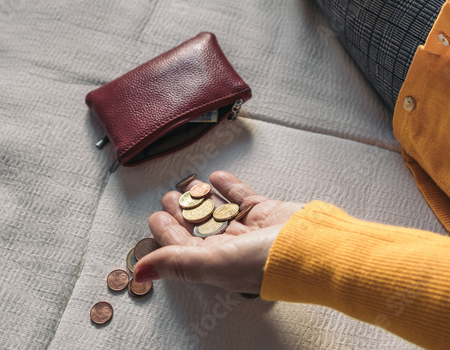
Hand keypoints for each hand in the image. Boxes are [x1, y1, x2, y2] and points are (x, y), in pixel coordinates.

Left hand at [134, 171, 303, 293]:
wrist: (310, 245)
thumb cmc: (267, 262)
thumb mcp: (213, 262)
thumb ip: (176, 263)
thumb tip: (139, 272)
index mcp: (217, 263)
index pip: (183, 248)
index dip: (166, 234)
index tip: (154, 218)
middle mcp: (232, 248)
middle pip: (199, 228)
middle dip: (182, 213)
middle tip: (168, 197)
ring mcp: (250, 229)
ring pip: (219, 211)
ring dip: (202, 198)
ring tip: (189, 185)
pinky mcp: (266, 212)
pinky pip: (242, 197)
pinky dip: (229, 187)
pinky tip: (218, 177)